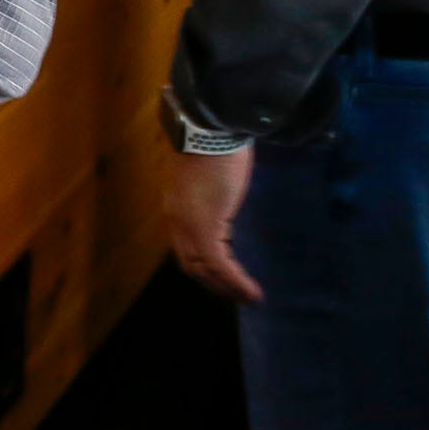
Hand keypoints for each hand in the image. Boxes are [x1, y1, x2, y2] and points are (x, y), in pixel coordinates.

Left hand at [166, 146, 262, 302]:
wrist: (209, 131)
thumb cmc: (214, 147)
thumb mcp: (209, 176)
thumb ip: (210, 194)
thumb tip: (224, 202)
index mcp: (176, 206)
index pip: (184, 246)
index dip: (202, 265)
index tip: (222, 277)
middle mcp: (176, 219)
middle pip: (190, 262)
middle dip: (212, 282)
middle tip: (235, 293)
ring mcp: (188, 224)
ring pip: (203, 268)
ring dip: (226, 287)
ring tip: (248, 298)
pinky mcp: (206, 226)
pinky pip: (219, 264)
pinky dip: (236, 281)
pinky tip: (253, 292)